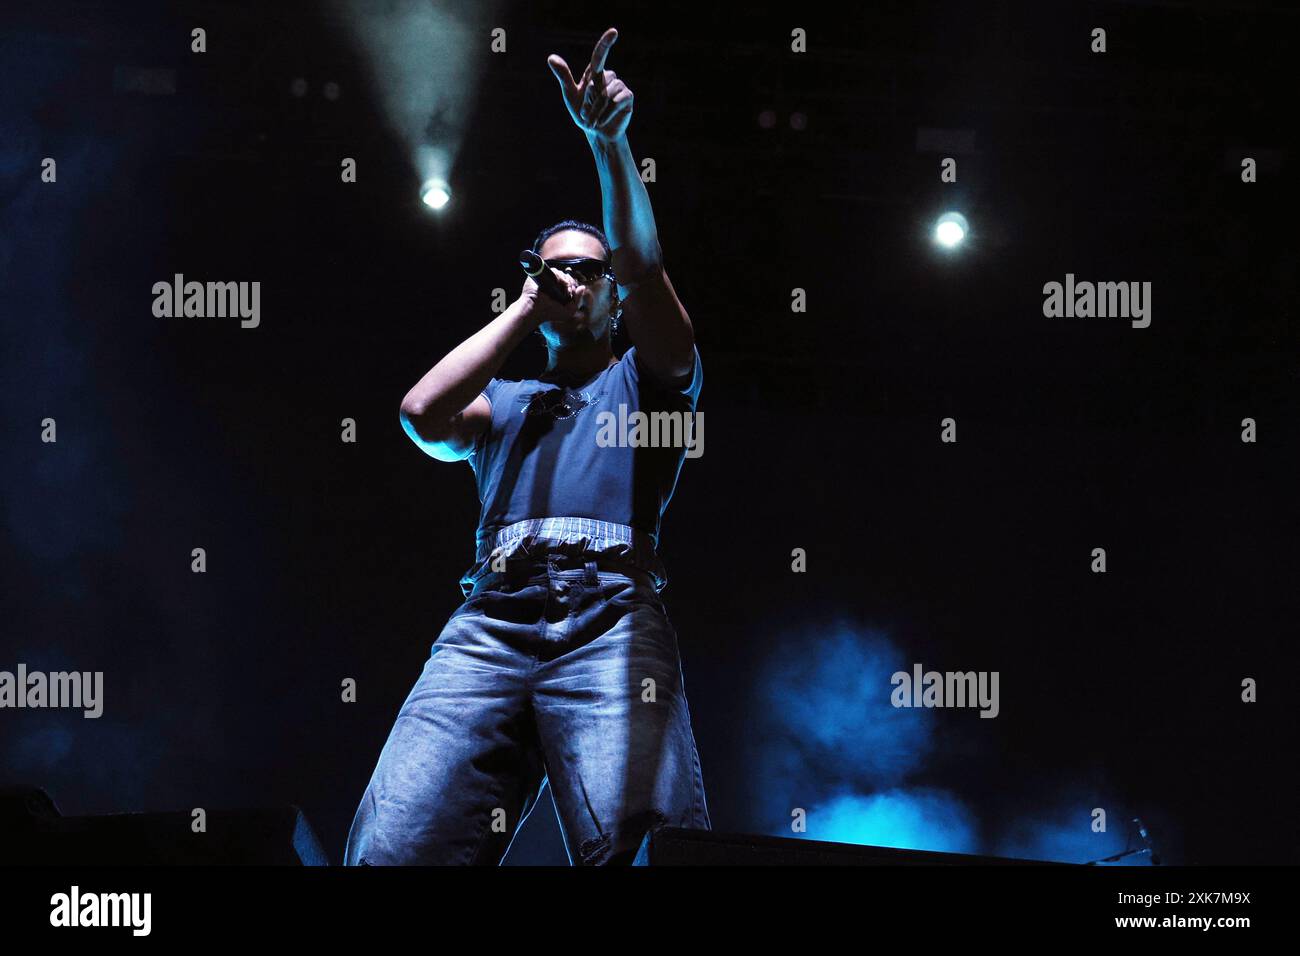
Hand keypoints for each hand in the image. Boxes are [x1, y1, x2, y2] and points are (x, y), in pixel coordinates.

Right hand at [518, 269, 590, 328]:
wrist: (536, 310)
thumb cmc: (550, 314)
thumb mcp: (568, 311)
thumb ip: (577, 300)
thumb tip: (583, 287)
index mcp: (560, 290)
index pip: (570, 281)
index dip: (574, 283)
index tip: (574, 290)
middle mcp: (554, 283)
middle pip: (567, 276)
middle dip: (571, 282)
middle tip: (569, 292)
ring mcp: (548, 278)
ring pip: (561, 272)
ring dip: (566, 280)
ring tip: (564, 290)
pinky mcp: (542, 274)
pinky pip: (554, 271)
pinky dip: (559, 276)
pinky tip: (559, 284)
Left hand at [547, 28, 632, 142]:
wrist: (598, 133)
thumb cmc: (584, 114)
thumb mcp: (570, 94)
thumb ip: (564, 76)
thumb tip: (551, 57)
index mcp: (595, 74)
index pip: (599, 55)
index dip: (606, 42)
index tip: (614, 32)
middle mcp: (608, 77)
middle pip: (595, 85)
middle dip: (588, 102)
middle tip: (586, 114)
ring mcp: (620, 86)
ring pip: (605, 95)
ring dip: (596, 111)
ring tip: (594, 120)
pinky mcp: (628, 97)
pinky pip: (615, 102)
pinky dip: (606, 113)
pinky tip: (603, 120)